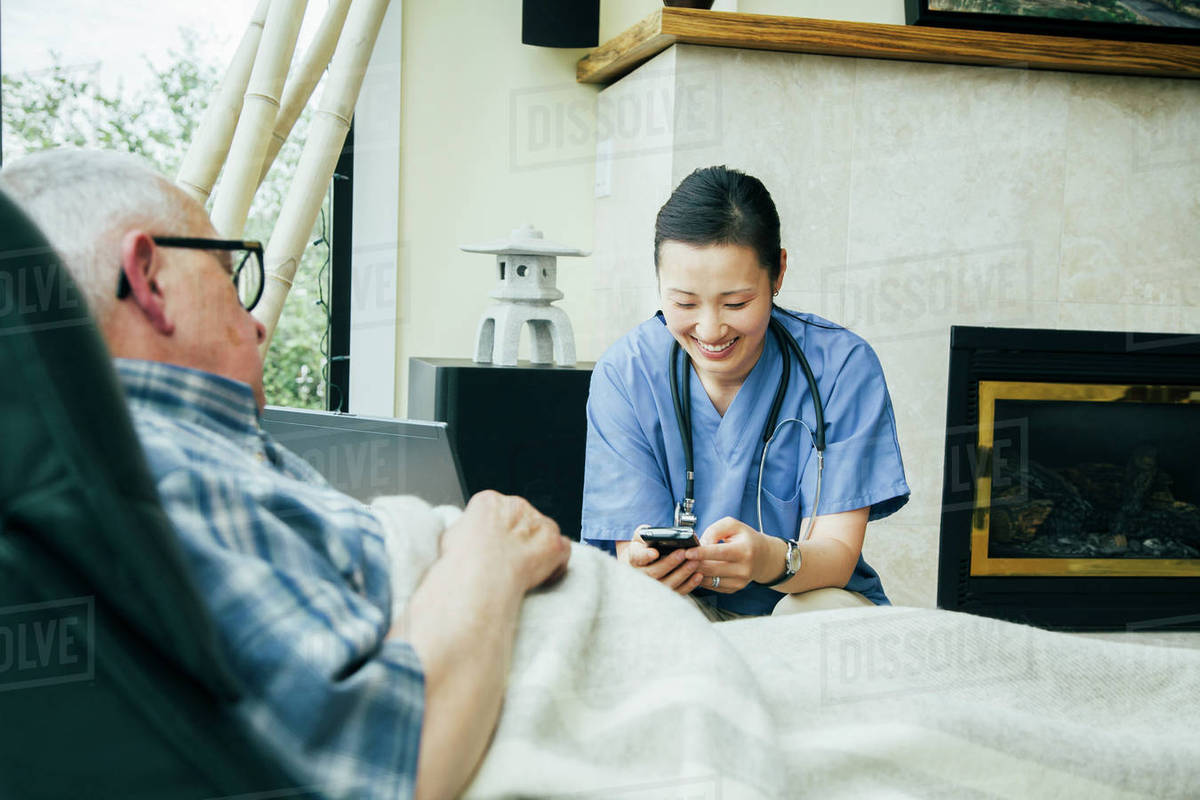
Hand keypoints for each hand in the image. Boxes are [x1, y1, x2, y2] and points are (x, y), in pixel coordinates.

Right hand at [441, 490, 569, 592]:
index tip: (494, 548)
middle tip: (509, 561)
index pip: (498, 510)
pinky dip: (557, 564)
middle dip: (519, 539)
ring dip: (538, 550)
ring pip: (545, 533)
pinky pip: (563, 550)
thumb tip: (467, 537)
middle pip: (524, 519)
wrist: (481, 576)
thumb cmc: (463, 562)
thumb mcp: (450, 537)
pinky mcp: (555, 544)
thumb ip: (466, 532)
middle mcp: (517, 505)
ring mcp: (539, 523)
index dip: (497, 532)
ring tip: (523, 572)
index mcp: (489, 501)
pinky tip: (541, 578)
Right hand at [618, 528, 703, 594]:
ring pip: (667, 584)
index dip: (646, 556)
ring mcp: (652, 588)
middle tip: (684, 553)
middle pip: (654, 573)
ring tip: (694, 562)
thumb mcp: (640, 537)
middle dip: (670, 563)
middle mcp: (640, 576)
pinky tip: (698, 575)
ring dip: (682, 574)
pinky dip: (689, 585)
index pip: (637, 557)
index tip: (655, 552)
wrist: (640, 565)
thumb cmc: (643, 548)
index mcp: (633, 559)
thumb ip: (646, 533)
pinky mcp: (664, 595)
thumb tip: (658, 534)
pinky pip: (677, 592)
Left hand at [684, 517, 782, 592]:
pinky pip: (712, 586)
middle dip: (693, 563)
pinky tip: (696, 570)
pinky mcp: (733, 589)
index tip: (687, 552)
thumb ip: (714, 530)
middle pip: (711, 569)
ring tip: (686, 563)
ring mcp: (739, 582)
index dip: (702, 553)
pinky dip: (701, 579)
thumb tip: (700, 543)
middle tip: (680, 557)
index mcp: (744, 550)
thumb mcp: (733, 525)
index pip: (720, 553)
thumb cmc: (747, 539)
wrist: (764, 557)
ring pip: (709, 580)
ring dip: (694, 572)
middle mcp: (743, 569)